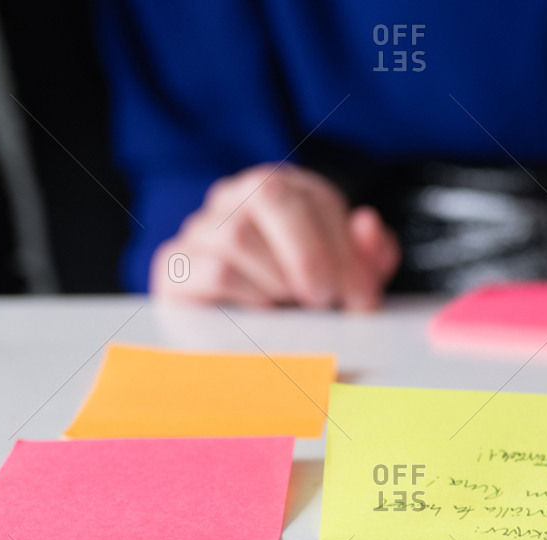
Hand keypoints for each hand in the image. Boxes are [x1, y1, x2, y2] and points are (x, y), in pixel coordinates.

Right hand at [150, 164, 399, 309]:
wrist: (239, 340)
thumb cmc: (298, 299)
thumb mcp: (347, 278)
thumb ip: (370, 255)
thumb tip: (369, 227)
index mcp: (283, 192)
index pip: (314, 196)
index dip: (345, 249)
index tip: (360, 296)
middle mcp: (237, 198)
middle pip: (269, 193)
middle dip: (309, 253)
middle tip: (324, 298)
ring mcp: (202, 228)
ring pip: (237, 234)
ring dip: (278, 280)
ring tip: (291, 305)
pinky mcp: (176, 265)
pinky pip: (212, 271)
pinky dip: (248, 297)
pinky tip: (262, 312)